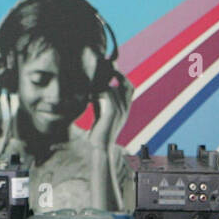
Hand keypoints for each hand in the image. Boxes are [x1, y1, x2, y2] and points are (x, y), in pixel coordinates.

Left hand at [87, 70, 131, 208]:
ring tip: (90, 88)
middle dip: (118, 75)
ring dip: (101, 85)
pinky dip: (98, 92)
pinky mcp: (112, 113)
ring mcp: (121, 111)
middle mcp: (125, 108)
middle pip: (128, 85)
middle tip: (106, 71)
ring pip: (114, 88)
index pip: (130, 88)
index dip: (122, 78)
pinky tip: (89, 97)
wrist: (100, 148)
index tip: (111, 71)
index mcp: (125, 108)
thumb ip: (101, 101)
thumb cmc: (99, 132)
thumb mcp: (101, 113)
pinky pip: (108, 94)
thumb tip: (93, 90)